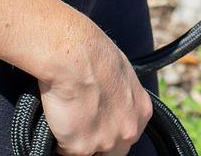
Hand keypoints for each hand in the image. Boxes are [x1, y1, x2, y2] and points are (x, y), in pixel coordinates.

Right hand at [38, 15, 151, 155]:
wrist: (74, 55)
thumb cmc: (94, 54)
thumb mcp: (121, 74)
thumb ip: (121, 98)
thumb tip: (110, 105)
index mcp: (141, 111)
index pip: (128, 135)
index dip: (111, 129)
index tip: (99, 123)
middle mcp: (128, 130)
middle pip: (113, 150)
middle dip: (98, 139)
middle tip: (82, 122)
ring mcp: (106, 141)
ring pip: (90, 152)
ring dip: (78, 139)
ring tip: (69, 115)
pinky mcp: (82, 148)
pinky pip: (67, 151)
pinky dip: (60, 138)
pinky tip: (59, 116)